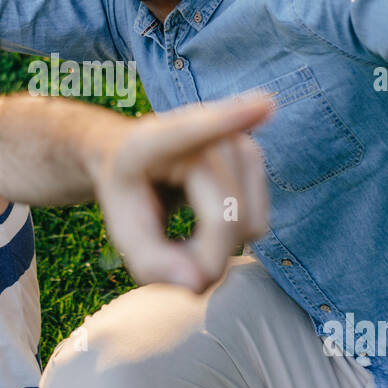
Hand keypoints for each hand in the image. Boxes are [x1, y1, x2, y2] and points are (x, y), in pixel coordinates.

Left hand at [93, 93, 272, 290]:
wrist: (136, 160)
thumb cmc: (128, 194)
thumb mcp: (123, 230)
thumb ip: (150, 263)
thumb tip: (198, 284)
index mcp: (150, 142)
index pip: (189, 131)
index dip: (229, 119)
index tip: (264, 104)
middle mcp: (199, 131)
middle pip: (227, 219)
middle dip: (203, 258)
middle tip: (169, 258)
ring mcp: (233, 139)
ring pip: (250, 225)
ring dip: (219, 250)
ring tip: (184, 235)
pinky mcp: (254, 157)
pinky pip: (258, 224)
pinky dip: (234, 239)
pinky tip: (205, 221)